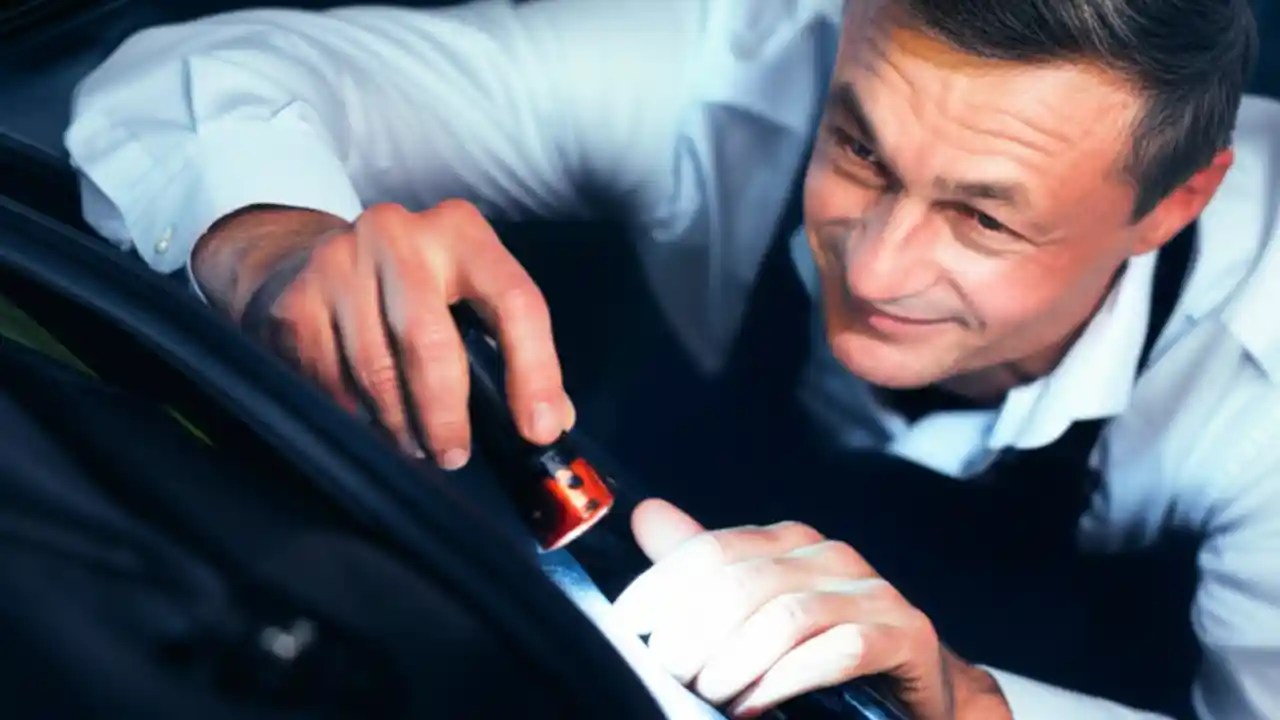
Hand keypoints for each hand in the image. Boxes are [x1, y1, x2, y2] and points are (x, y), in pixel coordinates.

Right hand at [191, 200, 573, 465]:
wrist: (301, 258)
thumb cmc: (409, 290)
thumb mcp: (467, 297)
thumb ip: (514, 351)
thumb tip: (552, 420)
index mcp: (461, 232)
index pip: (515, 300)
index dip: (534, 371)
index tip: (538, 430)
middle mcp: (399, 235)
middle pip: (431, 343)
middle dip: (447, 415)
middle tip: (455, 456)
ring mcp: (338, 263)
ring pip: (377, 371)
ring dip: (401, 425)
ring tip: (415, 445)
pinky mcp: (294, 301)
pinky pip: (330, 382)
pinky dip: (355, 416)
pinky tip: (369, 422)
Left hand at [615, 499, 1010, 718]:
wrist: (912, 689)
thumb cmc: (820, 650)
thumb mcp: (754, 609)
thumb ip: (701, 567)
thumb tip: (645, 514)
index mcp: (785, 542)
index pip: (709, 551)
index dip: (661, 591)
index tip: (628, 632)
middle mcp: (829, 556)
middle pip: (740, 585)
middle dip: (693, 637)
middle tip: (668, 676)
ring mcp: (872, 593)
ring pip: (785, 617)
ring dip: (735, 663)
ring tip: (707, 695)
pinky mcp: (905, 635)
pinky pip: (840, 649)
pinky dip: (787, 680)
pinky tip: (755, 706)